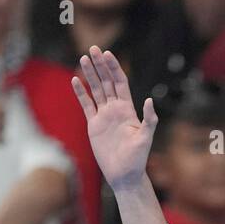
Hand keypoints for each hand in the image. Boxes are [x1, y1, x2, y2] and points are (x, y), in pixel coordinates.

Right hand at [71, 48, 157, 190]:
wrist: (124, 174)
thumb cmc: (137, 159)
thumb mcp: (145, 138)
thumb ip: (149, 119)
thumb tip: (149, 100)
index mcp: (128, 109)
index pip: (120, 83)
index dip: (114, 68)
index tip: (108, 54)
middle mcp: (115, 109)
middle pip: (107, 82)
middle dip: (100, 65)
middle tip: (93, 49)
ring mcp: (104, 116)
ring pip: (95, 90)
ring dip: (90, 74)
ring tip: (82, 58)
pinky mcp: (93, 125)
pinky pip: (86, 105)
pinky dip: (80, 93)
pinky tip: (75, 80)